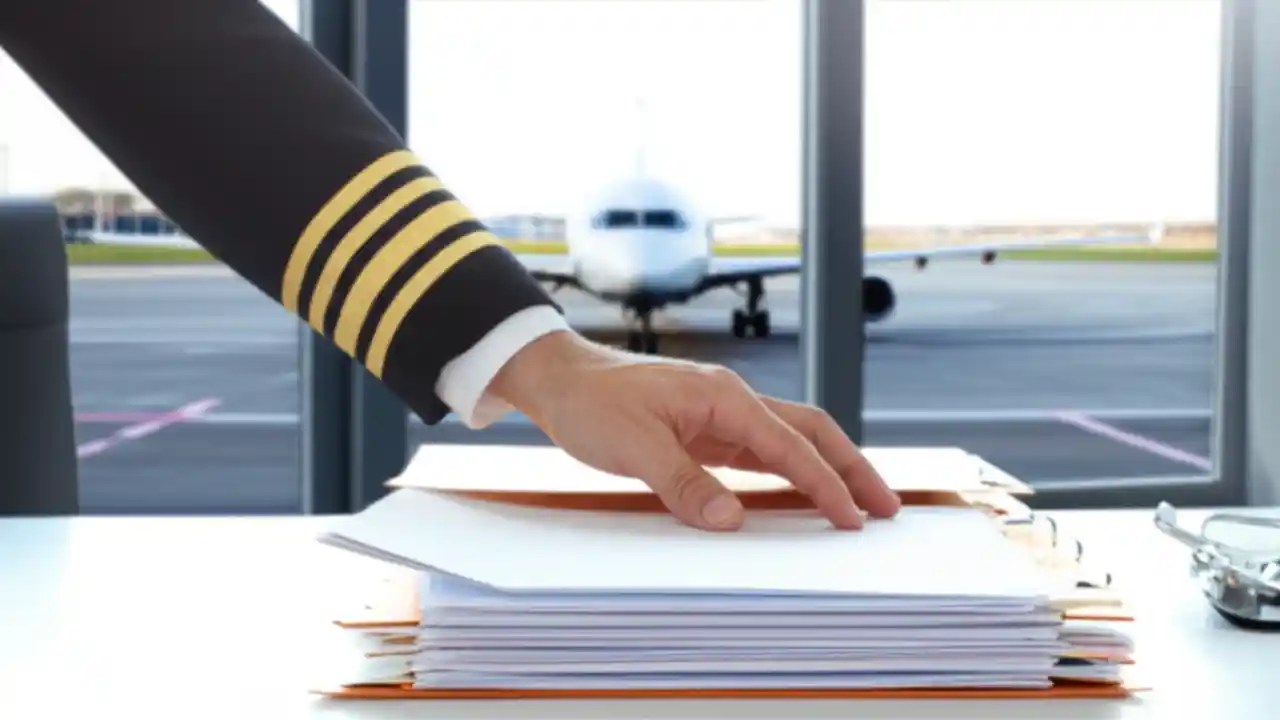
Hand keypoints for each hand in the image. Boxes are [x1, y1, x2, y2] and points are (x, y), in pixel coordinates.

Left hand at [489, 330, 900, 530]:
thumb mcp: (633, 446)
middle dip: (850, 469)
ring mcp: (721, 415)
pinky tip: (802, 496)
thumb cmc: (592, 403)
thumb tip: (731, 521)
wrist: (561, 379)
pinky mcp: (707, 431)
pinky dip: (791, 474)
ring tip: (859, 505)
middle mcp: (731, 401)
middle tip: (886, 508)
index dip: (825, 483)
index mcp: (723, 397)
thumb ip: (683, 483)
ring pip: (790, 441)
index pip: (789, 444)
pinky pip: (761, 454)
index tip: (853, 518)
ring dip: (826, 470)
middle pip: (809, 432)